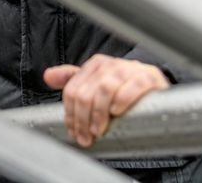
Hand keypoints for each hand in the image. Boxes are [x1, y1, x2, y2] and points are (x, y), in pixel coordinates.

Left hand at [43, 55, 168, 147]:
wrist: (153, 83)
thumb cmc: (121, 86)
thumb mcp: (95, 82)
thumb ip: (71, 79)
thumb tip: (47, 76)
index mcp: (94, 65)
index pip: (72, 90)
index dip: (70, 114)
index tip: (74, 132)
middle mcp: (109, 65)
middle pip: (86, 93)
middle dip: (83, 119)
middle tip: (87, 137)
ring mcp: (128, 69)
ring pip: (105, 89)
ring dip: (99, 114)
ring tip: (100, 130)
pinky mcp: (147, 77)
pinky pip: (132, 87)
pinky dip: (122, 100)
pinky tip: (118, 112)